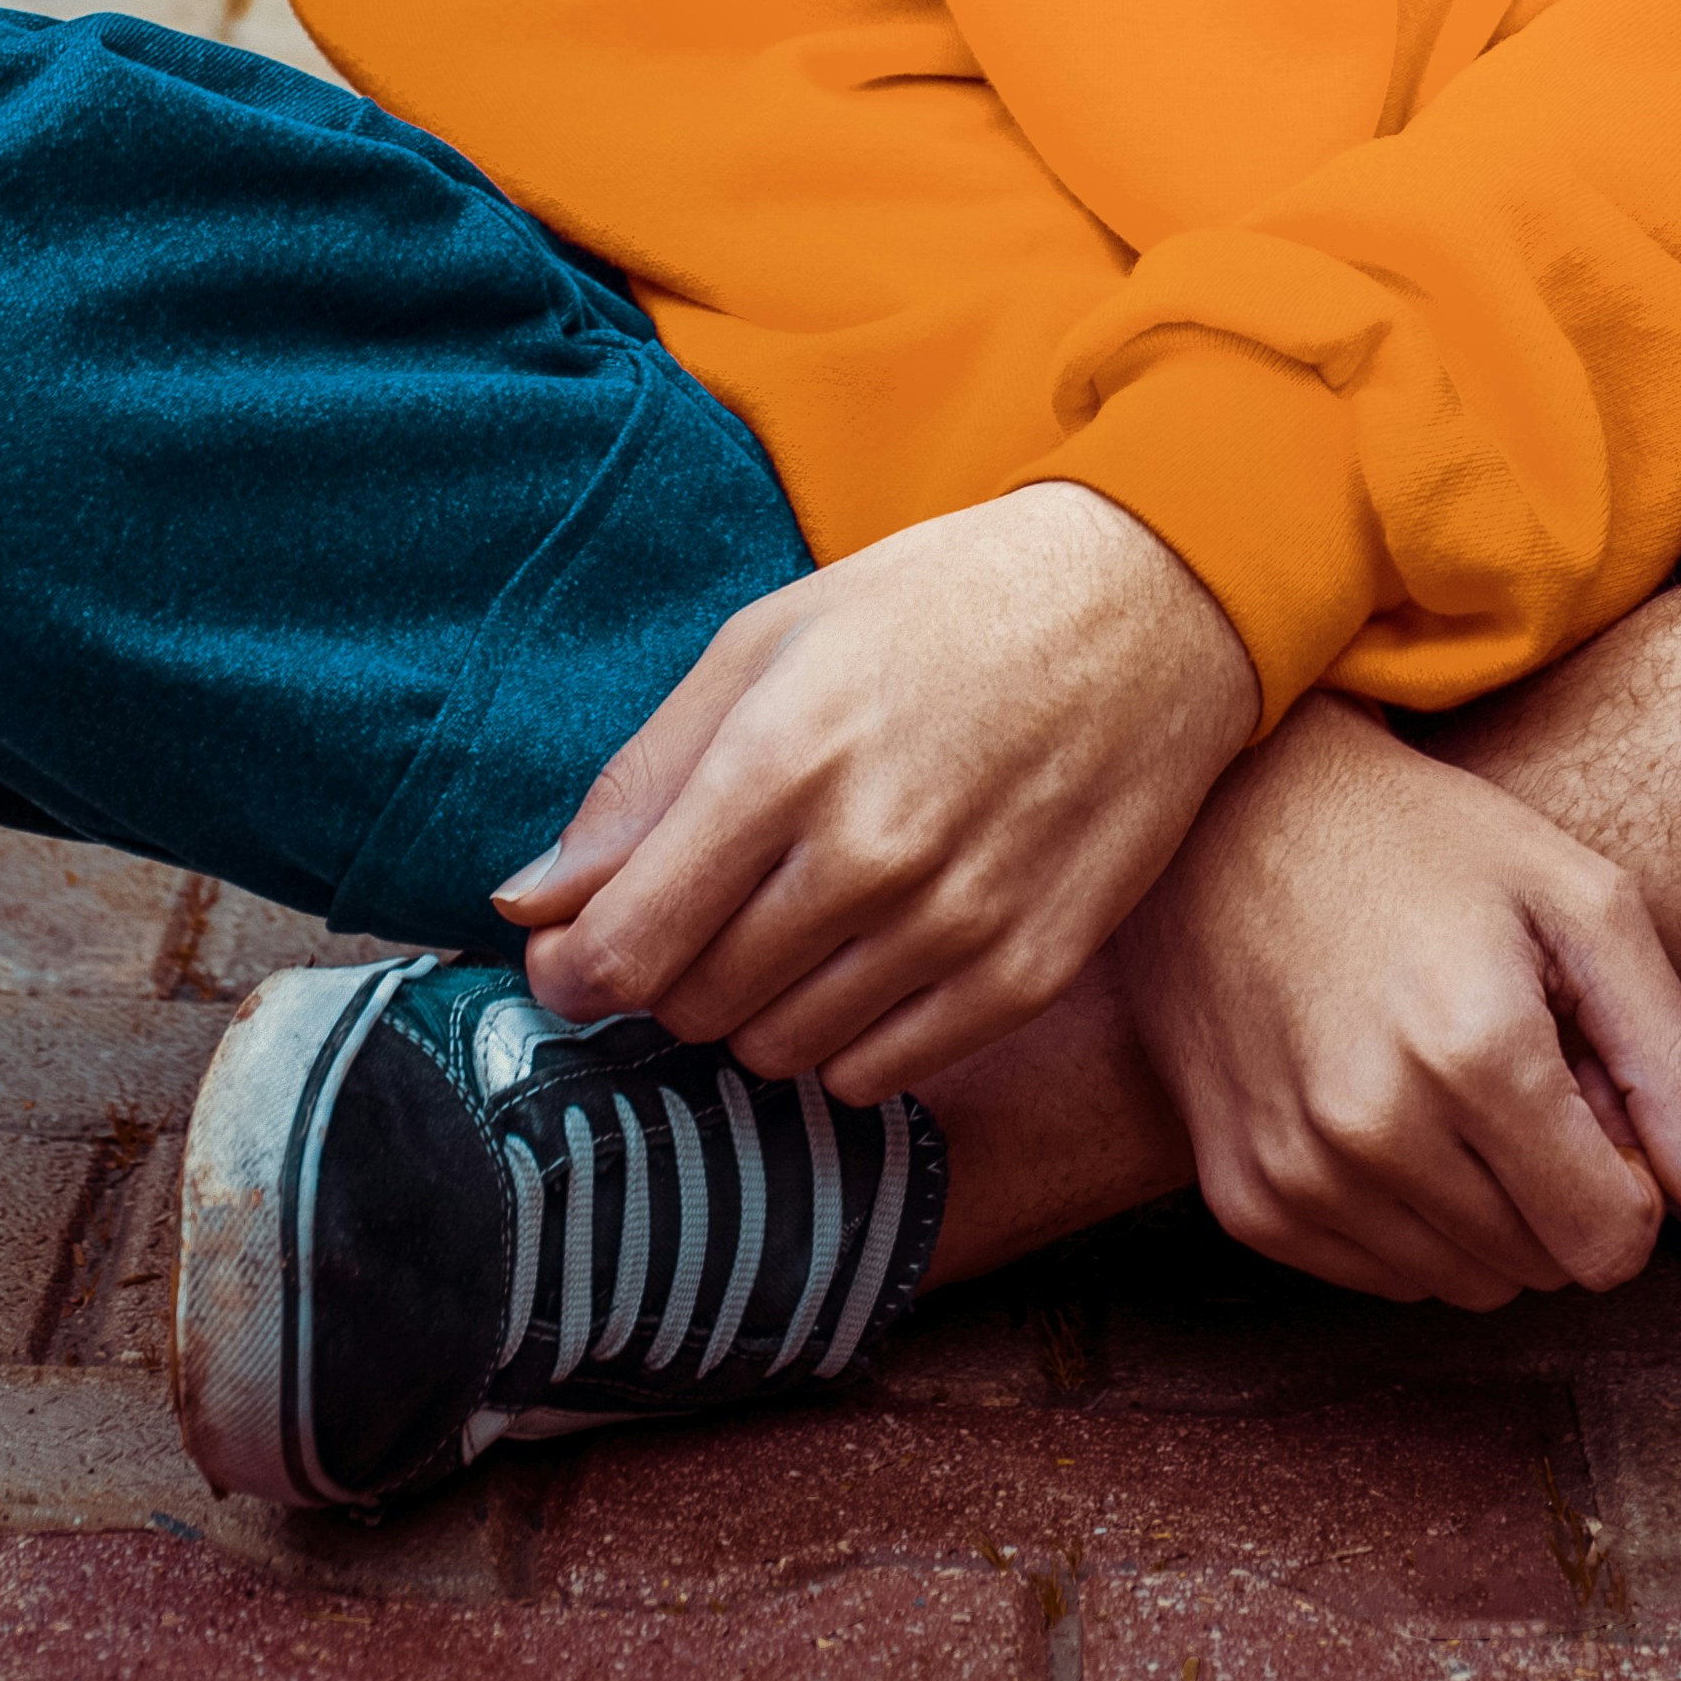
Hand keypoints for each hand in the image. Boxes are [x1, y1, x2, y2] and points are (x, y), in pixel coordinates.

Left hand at [496, 485, 1258, 1095]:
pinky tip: (863, 958)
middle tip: (702, 909)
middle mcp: (866, 856)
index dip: (573, 969)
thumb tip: (531, 903)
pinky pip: (877, 1075)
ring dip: (754, 1006)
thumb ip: (643, 779)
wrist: (1149, 606)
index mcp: (784, 758)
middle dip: (667, 973)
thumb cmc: (945, 605)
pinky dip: (844, 1037)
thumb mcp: (772, 641)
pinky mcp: (1025, 972)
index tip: (571, 954)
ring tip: (793, 920)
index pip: (625, 945)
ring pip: (777, 1050)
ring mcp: (954, 924)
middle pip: (693, 1003)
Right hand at [1119, 695, 1680, 1306]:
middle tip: (1514, 1061)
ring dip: (1484, 1205)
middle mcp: (1376, 1133)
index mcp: (1476, 1054)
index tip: (1587, 1083)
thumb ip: (1677, 1064)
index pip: (1614, 1243)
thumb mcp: (1583, 904)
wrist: (1237, 808)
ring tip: (1445, 1077)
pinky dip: (1406, 1213)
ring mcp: (1301, 1174)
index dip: (1627, 1170)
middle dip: (1558, 1182)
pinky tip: (1381, 1104)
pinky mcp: (1247, 1199)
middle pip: (1544, 1268)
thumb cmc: (1424, 842)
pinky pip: (1382, 1277)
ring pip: (1466, 1285)